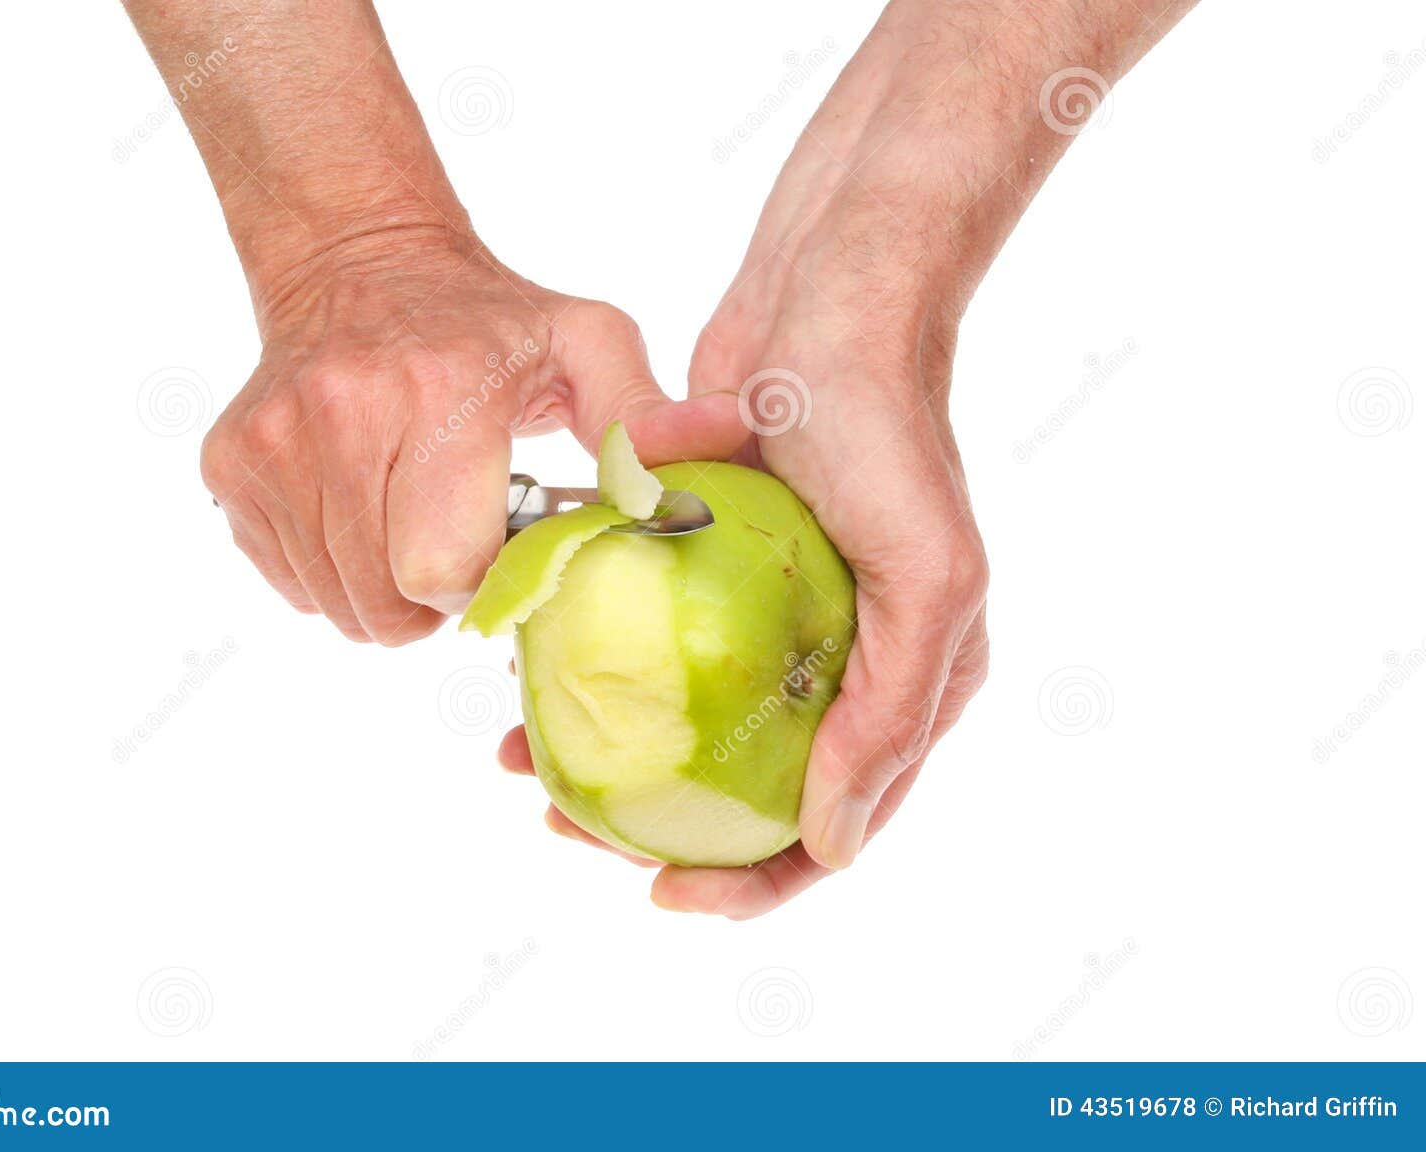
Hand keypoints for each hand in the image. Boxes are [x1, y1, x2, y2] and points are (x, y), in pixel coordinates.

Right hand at [201, 230, 722, 642]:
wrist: (354, 258)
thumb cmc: (489, 318)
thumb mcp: (585, 341)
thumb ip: (647, 409)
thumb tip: (730, 436)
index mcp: (435, 394)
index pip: (443, 568)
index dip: (483, 579)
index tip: (502, 541)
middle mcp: (337, 418)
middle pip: (387, 604)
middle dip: (437, 598)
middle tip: (460, 537)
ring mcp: (271, 447)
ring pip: (337, 605)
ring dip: (387, 590)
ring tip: (414, 516)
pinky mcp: (230, 468)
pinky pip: (292, 583)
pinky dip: (335, 572)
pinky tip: (365, 509)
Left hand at [498, 193, 990, 913]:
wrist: (826, 298)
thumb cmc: (886, 430)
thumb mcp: (926, 577)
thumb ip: (891, 714)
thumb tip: (834, 844)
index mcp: (908, 687)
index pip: (835, 826)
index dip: (756, 883)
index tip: (664, 894)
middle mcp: (842, 666)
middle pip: (747, 792)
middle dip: (659, 831)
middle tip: (569, 829)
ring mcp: (772, 618)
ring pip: (686, 727)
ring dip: (610, 759)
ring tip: (526, 765)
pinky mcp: (714, 567)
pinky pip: (650, 645)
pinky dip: (596, 673)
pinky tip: (532, 678)